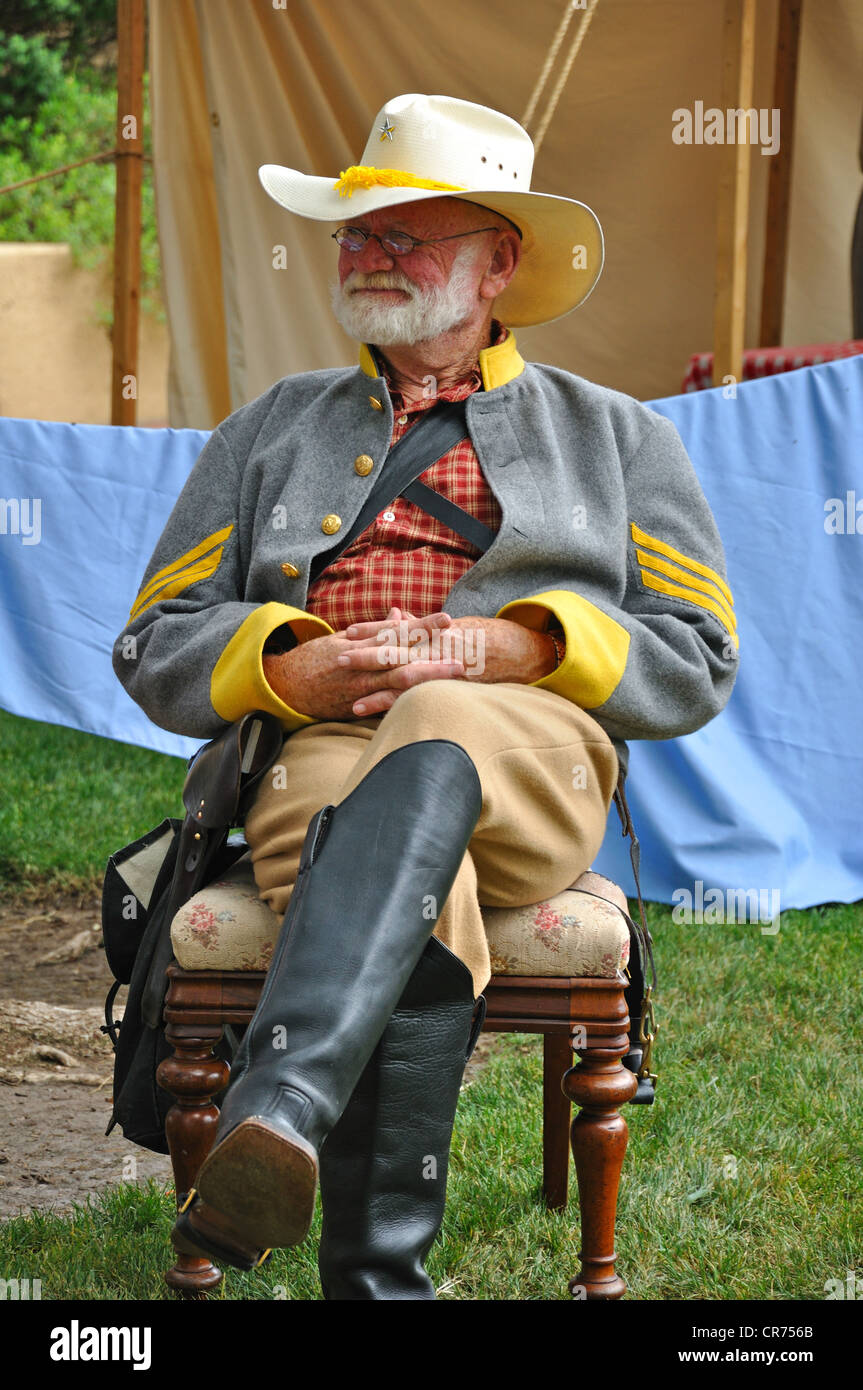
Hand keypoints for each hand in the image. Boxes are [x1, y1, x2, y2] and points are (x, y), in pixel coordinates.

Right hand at [263, 607, 465, 719]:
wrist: (286, 684)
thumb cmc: (318, 658)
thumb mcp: (344, 638)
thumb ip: (375, 629)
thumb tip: (400, 615)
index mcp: (361, 643)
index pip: (397, 632)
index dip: (422, 626)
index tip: (447, 619)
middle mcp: (362, 664)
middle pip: (403, 657)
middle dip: (433, 655)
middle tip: (462, 653)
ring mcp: (360, 687)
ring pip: (397, 682)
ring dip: (426, 679)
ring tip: (452, 676)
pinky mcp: (356, 707)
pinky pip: (382, 706)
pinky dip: (403, 704)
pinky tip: (424, 705)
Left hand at [336, 611, 558, 714]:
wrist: (521, 654)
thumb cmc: (483, 639)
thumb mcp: (451, 626)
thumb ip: (420, 624)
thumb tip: (395, 613)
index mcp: (436, 633)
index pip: (398, 629)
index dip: (372, 630)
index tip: (348, 632)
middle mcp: (439, 652)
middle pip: (397, 653)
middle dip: (367, 657)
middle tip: (339, 658)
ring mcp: (446, 673)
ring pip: (407, 683)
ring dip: (379, 694)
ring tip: (352, 704)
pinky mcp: (453, 692)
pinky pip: (424, 703)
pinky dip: (403, 711)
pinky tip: (387, 723)